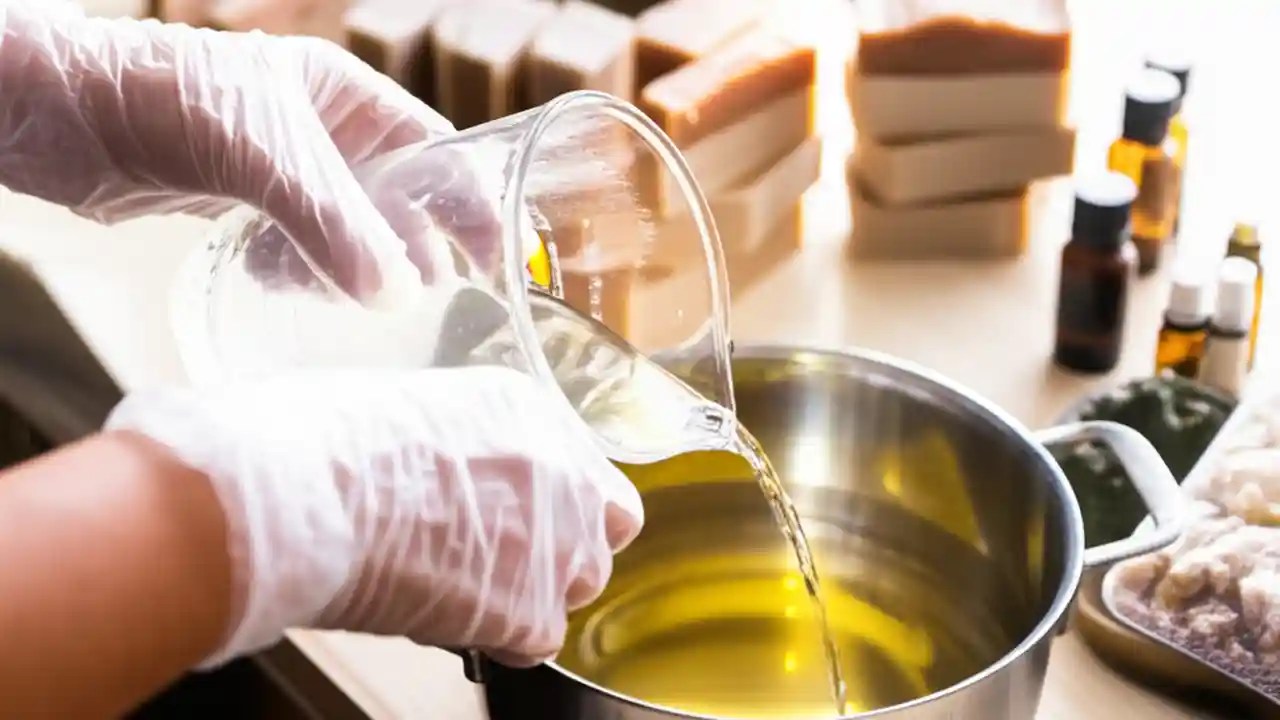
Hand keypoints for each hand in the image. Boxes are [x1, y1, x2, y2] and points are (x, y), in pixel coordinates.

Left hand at [0, 2, 493, 300]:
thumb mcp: (268, 158)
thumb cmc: (168, 103)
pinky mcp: (243, 204)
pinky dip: (298, 271)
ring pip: (347, 231)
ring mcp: (283, 169)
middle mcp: (323, 131)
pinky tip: (275, 278)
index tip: (497, 256)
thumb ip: (334, 225)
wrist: (61, 117)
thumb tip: (395, 295)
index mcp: (346, 95)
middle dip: (410, 246)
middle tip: (431, 294)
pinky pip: (296, 248)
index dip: (467, 201)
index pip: (433, 150)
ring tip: (343, 291)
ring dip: (350, 267)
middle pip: (395, 197)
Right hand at [104, 367, 643, 667]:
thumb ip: (455, 439)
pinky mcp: (532, 608)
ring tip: (466, 587)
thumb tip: (440, 466)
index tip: (515, 510)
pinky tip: (450, 616)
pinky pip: (538, 638)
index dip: (546, 494)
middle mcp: (561, 468)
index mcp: (526, 408)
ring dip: (534, 590)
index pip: (576, 460)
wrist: (305, 495)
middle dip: (563, 540)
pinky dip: (501, 638)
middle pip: (604, 521)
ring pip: (580, 582)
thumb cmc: (320, 441)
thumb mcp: (406, 404)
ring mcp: (557, 539)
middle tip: (504, 554)